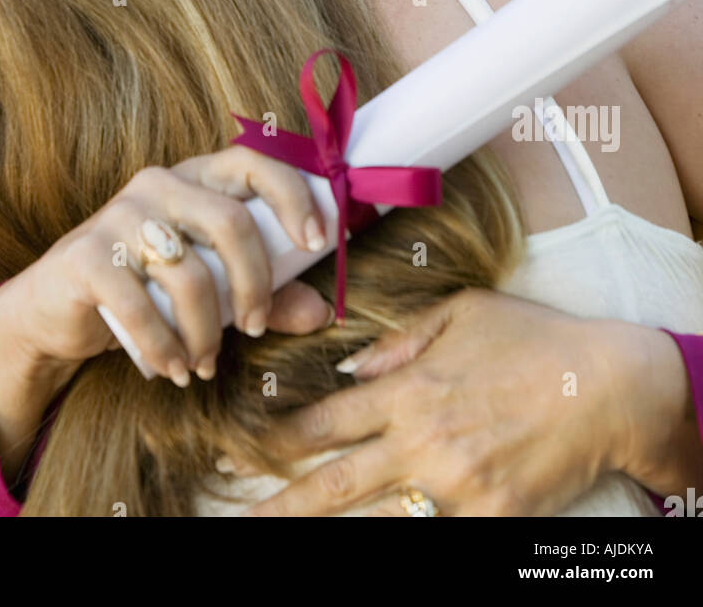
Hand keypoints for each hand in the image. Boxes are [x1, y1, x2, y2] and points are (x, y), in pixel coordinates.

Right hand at [0, 147, 331, 481]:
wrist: (56, 308)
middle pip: (231, 222)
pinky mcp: (86, 255)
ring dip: (208, 332)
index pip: (253, 161)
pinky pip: (140, 306)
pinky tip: (175, 368)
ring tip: (205, 363)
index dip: (292, 196)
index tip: (316, 242)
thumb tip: (321, 310)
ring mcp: (120, 214)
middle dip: (255, 285)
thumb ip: (267, 293)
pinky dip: (166, 347)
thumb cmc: (148, 288)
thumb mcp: (213, 287)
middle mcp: (160, 184)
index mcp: (196, 178)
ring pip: (191, 274)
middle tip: (255, 327)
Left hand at [238, 288, 697, 516]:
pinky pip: (437, 533)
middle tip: (240, 517)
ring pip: (379, 517)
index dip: (280, 441)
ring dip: (333, 528)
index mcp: (410, 388)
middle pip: (335, 484)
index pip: (327, 421)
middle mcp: (424, 441)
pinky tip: (388, 529)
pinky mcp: (490, 518)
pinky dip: (411, 530)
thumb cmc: (534, 341)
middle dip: (281, 505)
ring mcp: (457, 485)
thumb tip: (352, 370)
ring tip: (290, 534)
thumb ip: (400, 341)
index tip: (243, 452)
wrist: (609, 387)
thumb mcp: (462, 314)